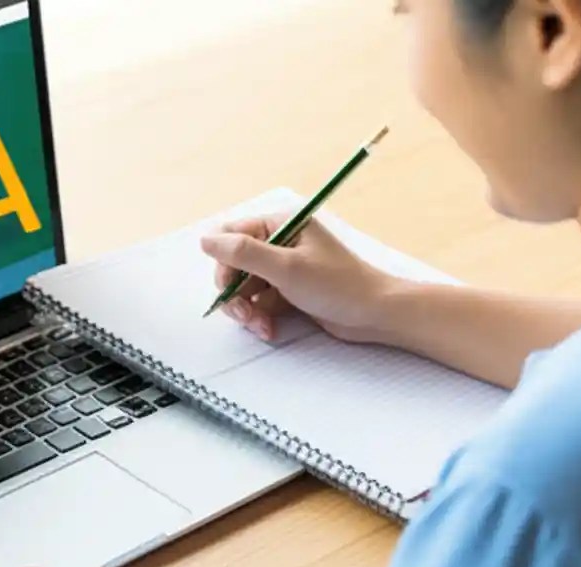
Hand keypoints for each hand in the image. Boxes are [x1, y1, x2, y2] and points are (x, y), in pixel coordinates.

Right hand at [200, 213, 402, 342]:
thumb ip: (243, 253)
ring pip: (245, 287)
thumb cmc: (337, 285)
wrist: (375, 314)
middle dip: (235, 293)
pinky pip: (259, 301)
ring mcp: (284, 267)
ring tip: (259, 326)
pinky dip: (259, 317)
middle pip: (234, 265)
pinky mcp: (288, 290)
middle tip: (243, 315)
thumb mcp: (286, 268)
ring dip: (246, 310)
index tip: (228, 288)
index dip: (224, 263)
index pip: (232, 236)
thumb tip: (205, 240)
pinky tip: (269, 329)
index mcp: (281, 224)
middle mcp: (279, 241)